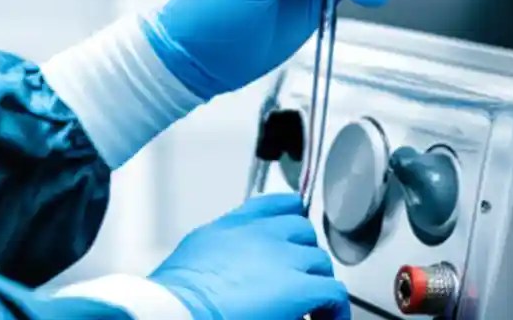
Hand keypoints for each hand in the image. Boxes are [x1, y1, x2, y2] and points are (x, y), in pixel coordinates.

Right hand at [151, 194, 349, 319]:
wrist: (177, 313)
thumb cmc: (177, 299)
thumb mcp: (194, 259)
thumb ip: (219, 254)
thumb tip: (227, 273)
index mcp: (231, 228)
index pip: (276, 204)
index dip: (292, 218)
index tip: (295, 232)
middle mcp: (260, 235)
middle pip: (304, 231)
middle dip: (305, 255)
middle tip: (300, 279)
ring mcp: (283, 259)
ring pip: (321, 262)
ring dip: (318, 283)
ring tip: (312, 306)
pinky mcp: (301, 288)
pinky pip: (335, 293)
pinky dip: (335, 310)